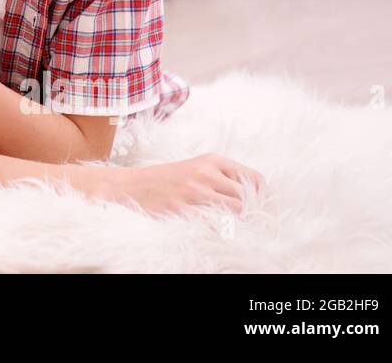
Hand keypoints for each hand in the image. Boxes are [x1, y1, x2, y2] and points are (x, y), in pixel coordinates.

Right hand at [99, 153, 265, 216]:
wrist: (129, 186)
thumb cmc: (166, 180)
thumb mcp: (196, 168)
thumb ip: (223, 178)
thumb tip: (256, 200)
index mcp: (212, 160)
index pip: (255, 179)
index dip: (262, 198)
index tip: (258, 209)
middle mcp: (205, 172)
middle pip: (247, 198)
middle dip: (248, 213)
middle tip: (243, 223)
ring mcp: (193, 191)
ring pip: (236, 212)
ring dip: (235, 223)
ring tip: (227, 227)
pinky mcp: (182, 209)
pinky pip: (215, 225)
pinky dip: (219, 231)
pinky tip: (211, 231)